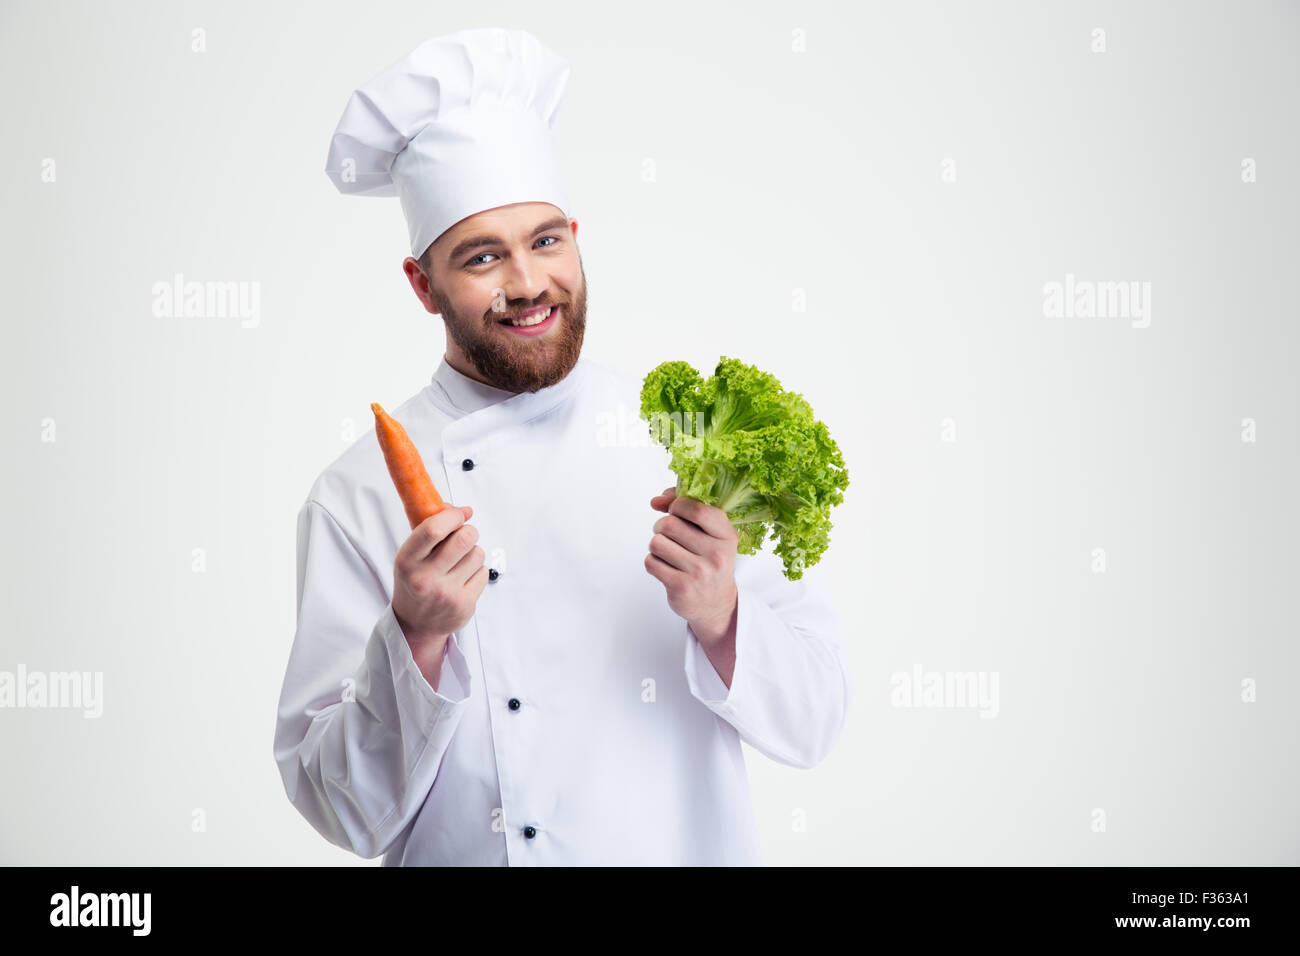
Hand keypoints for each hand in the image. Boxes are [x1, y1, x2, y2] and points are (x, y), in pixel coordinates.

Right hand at [392, 504, 488, 681]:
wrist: (416, 624)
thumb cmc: (415, 580)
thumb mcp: (410, 556)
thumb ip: (430, 531)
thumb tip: (463, 509)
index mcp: (408, 561)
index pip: (433, 529)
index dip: (452, 515)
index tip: (461, 512)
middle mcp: (426, 578)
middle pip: (464, 538)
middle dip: (469, 531)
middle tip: (464, 534)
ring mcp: (446, 593)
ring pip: (477, 554)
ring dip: (473, 552)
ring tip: (460, 562)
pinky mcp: (464, 604)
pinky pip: (483, 572)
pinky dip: (477, 570)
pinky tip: (463, 578)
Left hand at [645, 487, 738, 644]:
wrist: (715, 604)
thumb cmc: (709, 561)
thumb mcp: (711, 534)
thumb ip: (686, 509)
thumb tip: (656, 500)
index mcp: (727, 535)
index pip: (697, 510)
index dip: (678, 504)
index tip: (675, 510)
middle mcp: (716, 554)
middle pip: (670, 524)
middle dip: (661, 526)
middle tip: (667, 534)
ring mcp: (699, 572)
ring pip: (657, 542)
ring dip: (656, 544)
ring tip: (667, 552)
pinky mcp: (681, 587)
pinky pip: (651, 562)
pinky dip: (653, 561)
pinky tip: (665, 567)